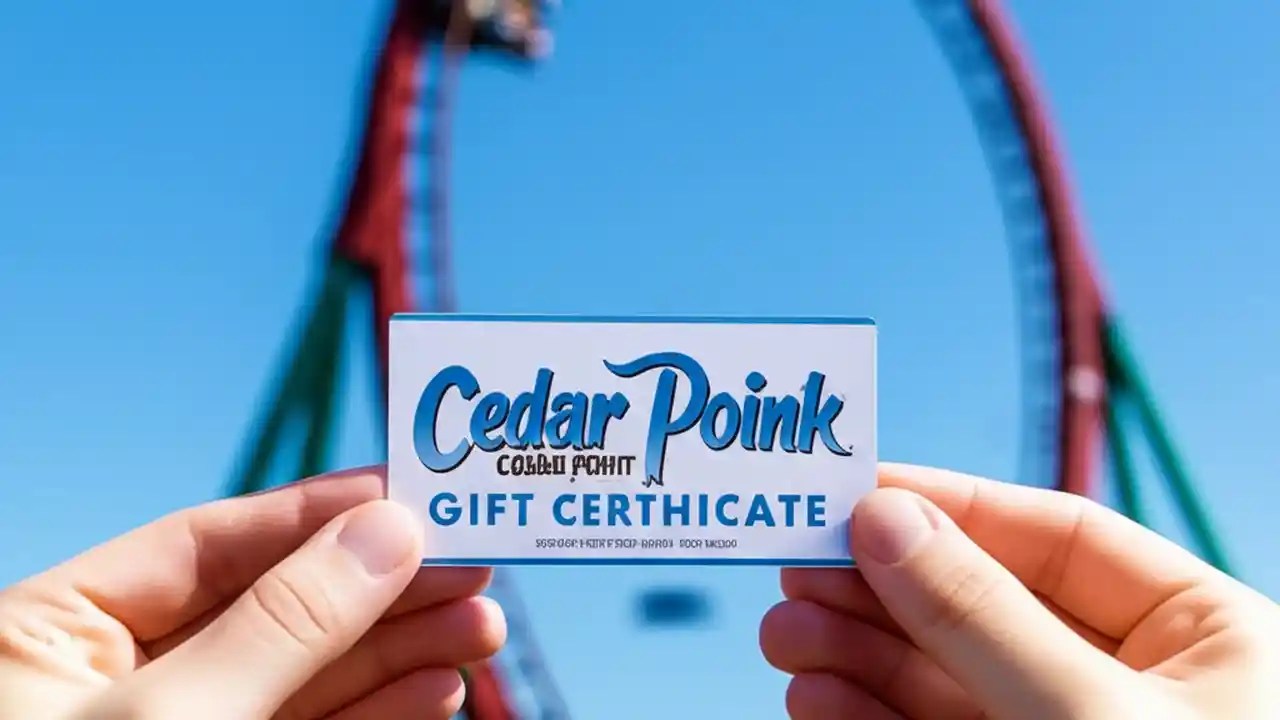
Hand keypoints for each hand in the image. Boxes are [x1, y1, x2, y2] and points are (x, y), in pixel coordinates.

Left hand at [0, 467, 505, 719]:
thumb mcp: (174, 717)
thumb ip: (285, 624)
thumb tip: (387, 533)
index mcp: (59, 630)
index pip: (211, 541)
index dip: (320, 512)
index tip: (415, 494)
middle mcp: (118, 678)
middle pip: (276, 604)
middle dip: (380, 588)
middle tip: (476, 566)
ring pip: (305, 676)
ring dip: (398, 652)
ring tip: (480, 627)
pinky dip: (379, 716)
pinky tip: (437, 690)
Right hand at [760, 463, 1279, 718]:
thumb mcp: (1089, 716)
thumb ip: (982, 617)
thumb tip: (884, 517)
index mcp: (1204, 635)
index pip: (1057, 537)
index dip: (950, 506)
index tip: (853, 491)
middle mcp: (1134, 684)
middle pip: (984, 604)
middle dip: (883, 590)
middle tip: (793, 570)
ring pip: (947, 679)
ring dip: (859, 656)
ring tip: (784, 637)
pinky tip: (815, 699)